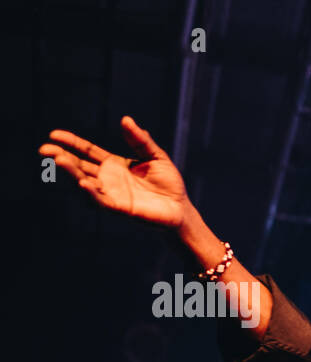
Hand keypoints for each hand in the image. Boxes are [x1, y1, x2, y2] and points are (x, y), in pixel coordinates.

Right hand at [39, 116, 187, 227]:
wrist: (180, 208)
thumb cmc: (169, 183)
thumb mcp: (155, 156)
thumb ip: (140, 140)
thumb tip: (126, 119)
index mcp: (114, 165)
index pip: (87, 152)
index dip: (71, 143)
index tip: (54, 135)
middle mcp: (108, 179)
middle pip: (80, 167)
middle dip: (62, 158)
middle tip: (45, 150)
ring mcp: (112, 194)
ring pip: (85, 183)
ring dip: (71, 173)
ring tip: (58, 161)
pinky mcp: (120, 208)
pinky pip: (102, 201)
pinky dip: (91, 192)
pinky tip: (82, 182)